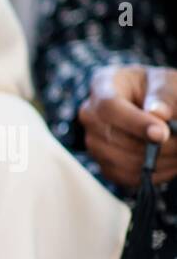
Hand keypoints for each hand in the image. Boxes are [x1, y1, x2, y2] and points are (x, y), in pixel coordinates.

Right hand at [79, 65, 176, 187]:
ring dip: (155, 162)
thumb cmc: (158, 88)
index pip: (108, 107)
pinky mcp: (103, 163)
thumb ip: (164, 95)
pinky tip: (170, 162)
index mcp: (103, 85)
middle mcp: (90, 115)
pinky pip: (124, 176)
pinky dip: (151, 173)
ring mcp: (93, 141)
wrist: (150, 103)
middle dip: (152, 146)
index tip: (162, 133)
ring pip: (120, 161)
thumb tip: (159, 114)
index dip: (135, 123)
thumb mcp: (166, 82)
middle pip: (113, 138)